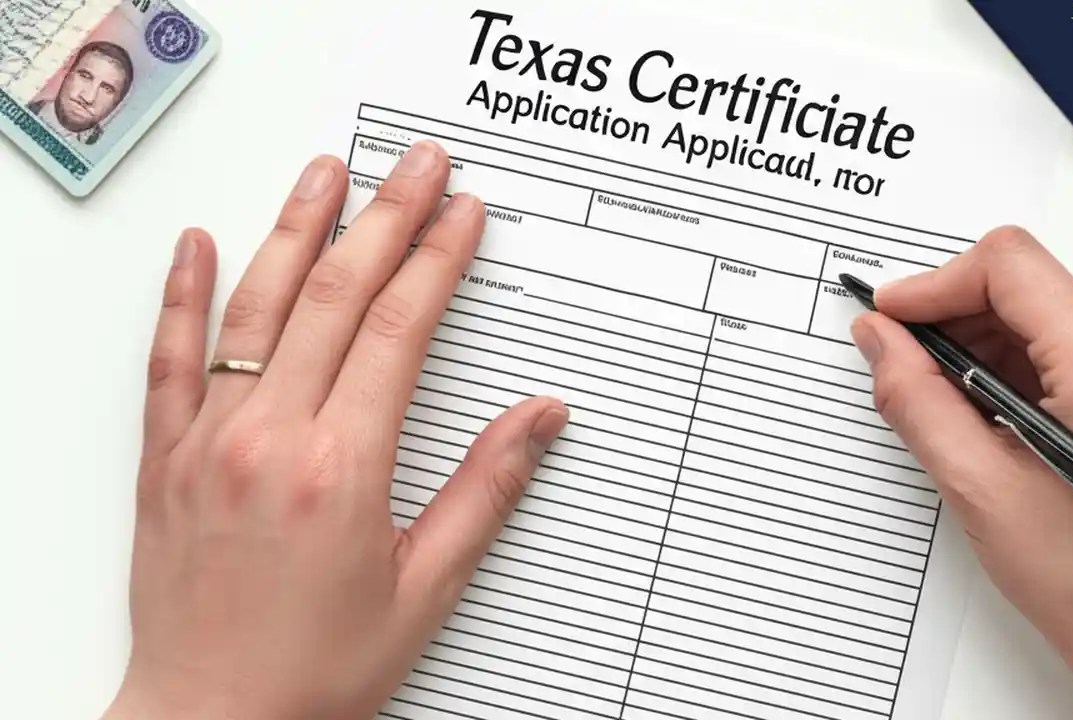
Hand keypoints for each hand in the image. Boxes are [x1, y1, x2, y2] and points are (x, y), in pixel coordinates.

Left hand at [104, 143, 568, 719]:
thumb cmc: (316, 669)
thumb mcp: (426, 590)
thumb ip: (486, 491)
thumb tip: (540, 419)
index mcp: (340, 468)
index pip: (399, 330)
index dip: (438, 261)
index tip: (463, 217)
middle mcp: (268, 440)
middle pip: (335, 296)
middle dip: (386, 218)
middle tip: (417, 166)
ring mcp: (207, 442)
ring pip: (255, 308)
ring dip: (296, 229)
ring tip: (327, 173)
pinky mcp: (163, 460)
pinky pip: (170, 359)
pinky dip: (184, 295)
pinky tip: (200, 246)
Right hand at [851, 227, 1072, 719]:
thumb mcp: (977, 486)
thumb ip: (915, 397)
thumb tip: (880, 339)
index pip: (1008, 265)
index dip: (935, 285)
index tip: (892, 319)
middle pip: (1027, 280)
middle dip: (955, 315)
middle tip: (908, 367)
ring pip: (1046, 306)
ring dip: (985, 341)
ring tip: (954, 407)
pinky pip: (1072, 337)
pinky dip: (1019, 361)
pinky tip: (993, 414)